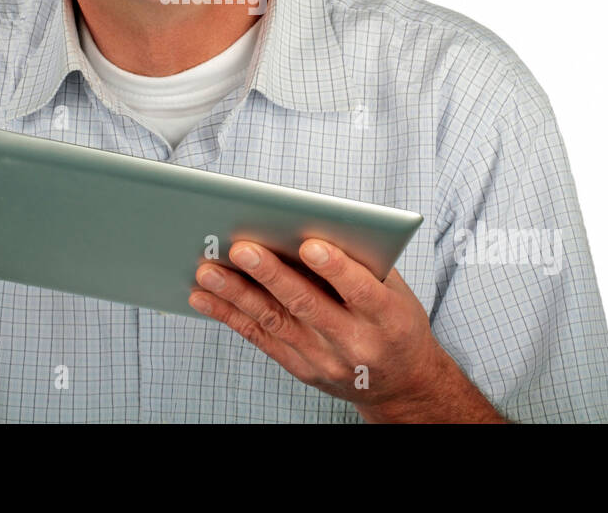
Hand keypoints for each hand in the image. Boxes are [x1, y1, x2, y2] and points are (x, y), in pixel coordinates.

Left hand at [189, 239, 504, 422]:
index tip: (309, 243)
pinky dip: (229, 315)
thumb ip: (361, 261)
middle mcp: (355, 342)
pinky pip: (260, 338)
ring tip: (208, 269)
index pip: (360, 289)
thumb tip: (308, 225)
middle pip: (308, 305)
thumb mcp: (396, 290)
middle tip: (241, 248)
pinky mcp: (301, 369)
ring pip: (275, 322)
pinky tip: (204, 297)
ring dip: (237, 294)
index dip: (335, 267)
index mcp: (388, 316)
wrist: (403, 383)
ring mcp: (324, 360)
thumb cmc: (395, 320)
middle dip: (271, 274)